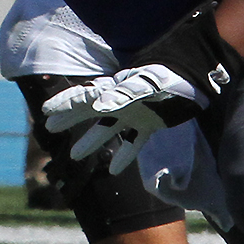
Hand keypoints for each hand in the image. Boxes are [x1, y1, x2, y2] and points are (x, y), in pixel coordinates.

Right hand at [42, 64, 201, 171]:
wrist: (198, 74)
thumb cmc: (172, 77)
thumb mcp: (147, 85)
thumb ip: (123, 95)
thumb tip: (99, 106)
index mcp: (117, 88)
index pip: (85, 97)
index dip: (65, 104)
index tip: (45, 113)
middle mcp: (123, 100)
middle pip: (91, 111)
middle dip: (70, 119)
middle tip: (49, 127)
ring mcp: (137, 112)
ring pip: (109, 129)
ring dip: (92, 141)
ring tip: (76, 155)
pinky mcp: (152, 122)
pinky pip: (134, 141)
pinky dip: (125, 154)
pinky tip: (115, 169)